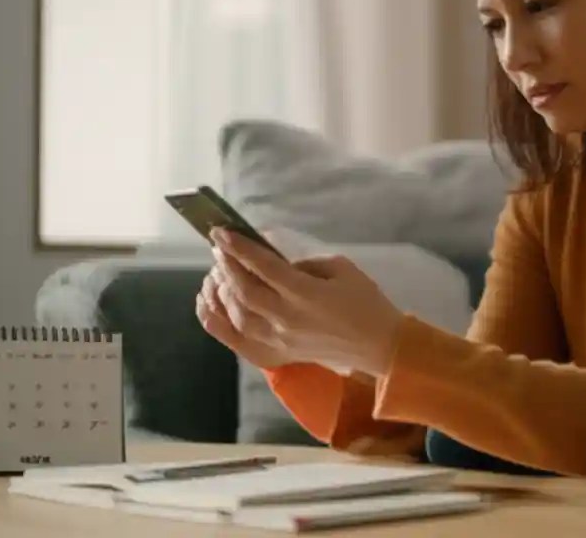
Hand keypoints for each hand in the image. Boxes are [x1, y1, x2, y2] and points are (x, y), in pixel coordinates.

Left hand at [208, 228, 405, 376]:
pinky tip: (206, 304)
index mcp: (305, 293)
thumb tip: (274, 258)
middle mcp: (286, 317)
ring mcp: (279, 339)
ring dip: (222, 290)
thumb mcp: (341, 268)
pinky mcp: (277, 354)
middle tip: (220, 248)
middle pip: (245, 290)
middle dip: (228, 265)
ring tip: (219, 272)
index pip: (263, 266)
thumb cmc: (365, 301)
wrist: (379, 345)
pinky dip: (216, 322)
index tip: (221, 231)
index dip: (239, 247)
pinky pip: (236, 341)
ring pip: (237, 314)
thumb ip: (305, 262)